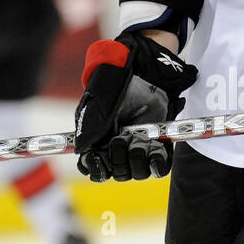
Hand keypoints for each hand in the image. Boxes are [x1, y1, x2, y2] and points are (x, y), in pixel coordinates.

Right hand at [74, 32, 197, 181]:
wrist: (144, 71)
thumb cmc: (117, 84)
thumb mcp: (99, 102)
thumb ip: (90, 127)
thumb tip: (83, 151)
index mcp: (100, 141)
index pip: (94, 167)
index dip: (96, 169)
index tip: (100, 160)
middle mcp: (119, 148)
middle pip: (118, 172)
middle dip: (119, 161)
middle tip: (121, 139)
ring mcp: (140, 146)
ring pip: (138, 172)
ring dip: (137, 161)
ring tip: (139, 141)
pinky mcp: (159, 143)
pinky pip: (160, 165)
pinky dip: (158, 164)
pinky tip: (154, 152)